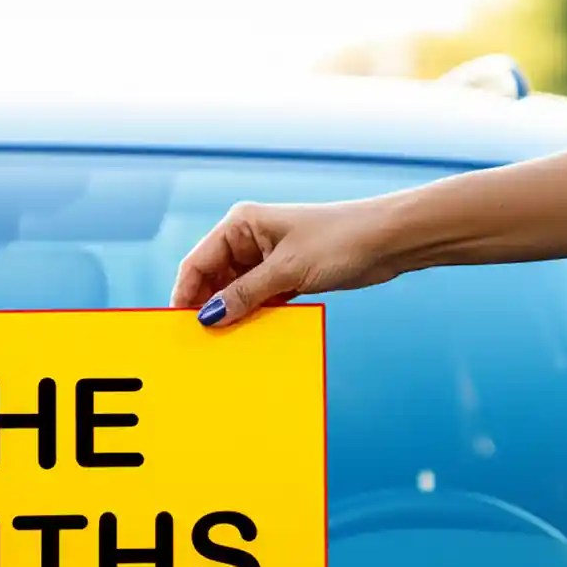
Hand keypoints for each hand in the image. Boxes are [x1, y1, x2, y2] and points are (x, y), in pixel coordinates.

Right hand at [170, 199, 399, 326]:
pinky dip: (253, 315)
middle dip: (206, 306)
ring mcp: (268, 258)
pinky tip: (249, 335)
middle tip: (199, 340)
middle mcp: (249, 238)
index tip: (178, 325)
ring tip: (222, 342)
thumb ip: (244, 294)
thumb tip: (208, 317)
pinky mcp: (286, 274)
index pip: (198, 261)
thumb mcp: (286, 270)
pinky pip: (258, 298)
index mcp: (241, 224)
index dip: (185, 292)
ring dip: (231, 313)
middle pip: (213, 277)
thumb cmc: (340, 240)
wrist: (388, 240)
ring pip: (235, 291)